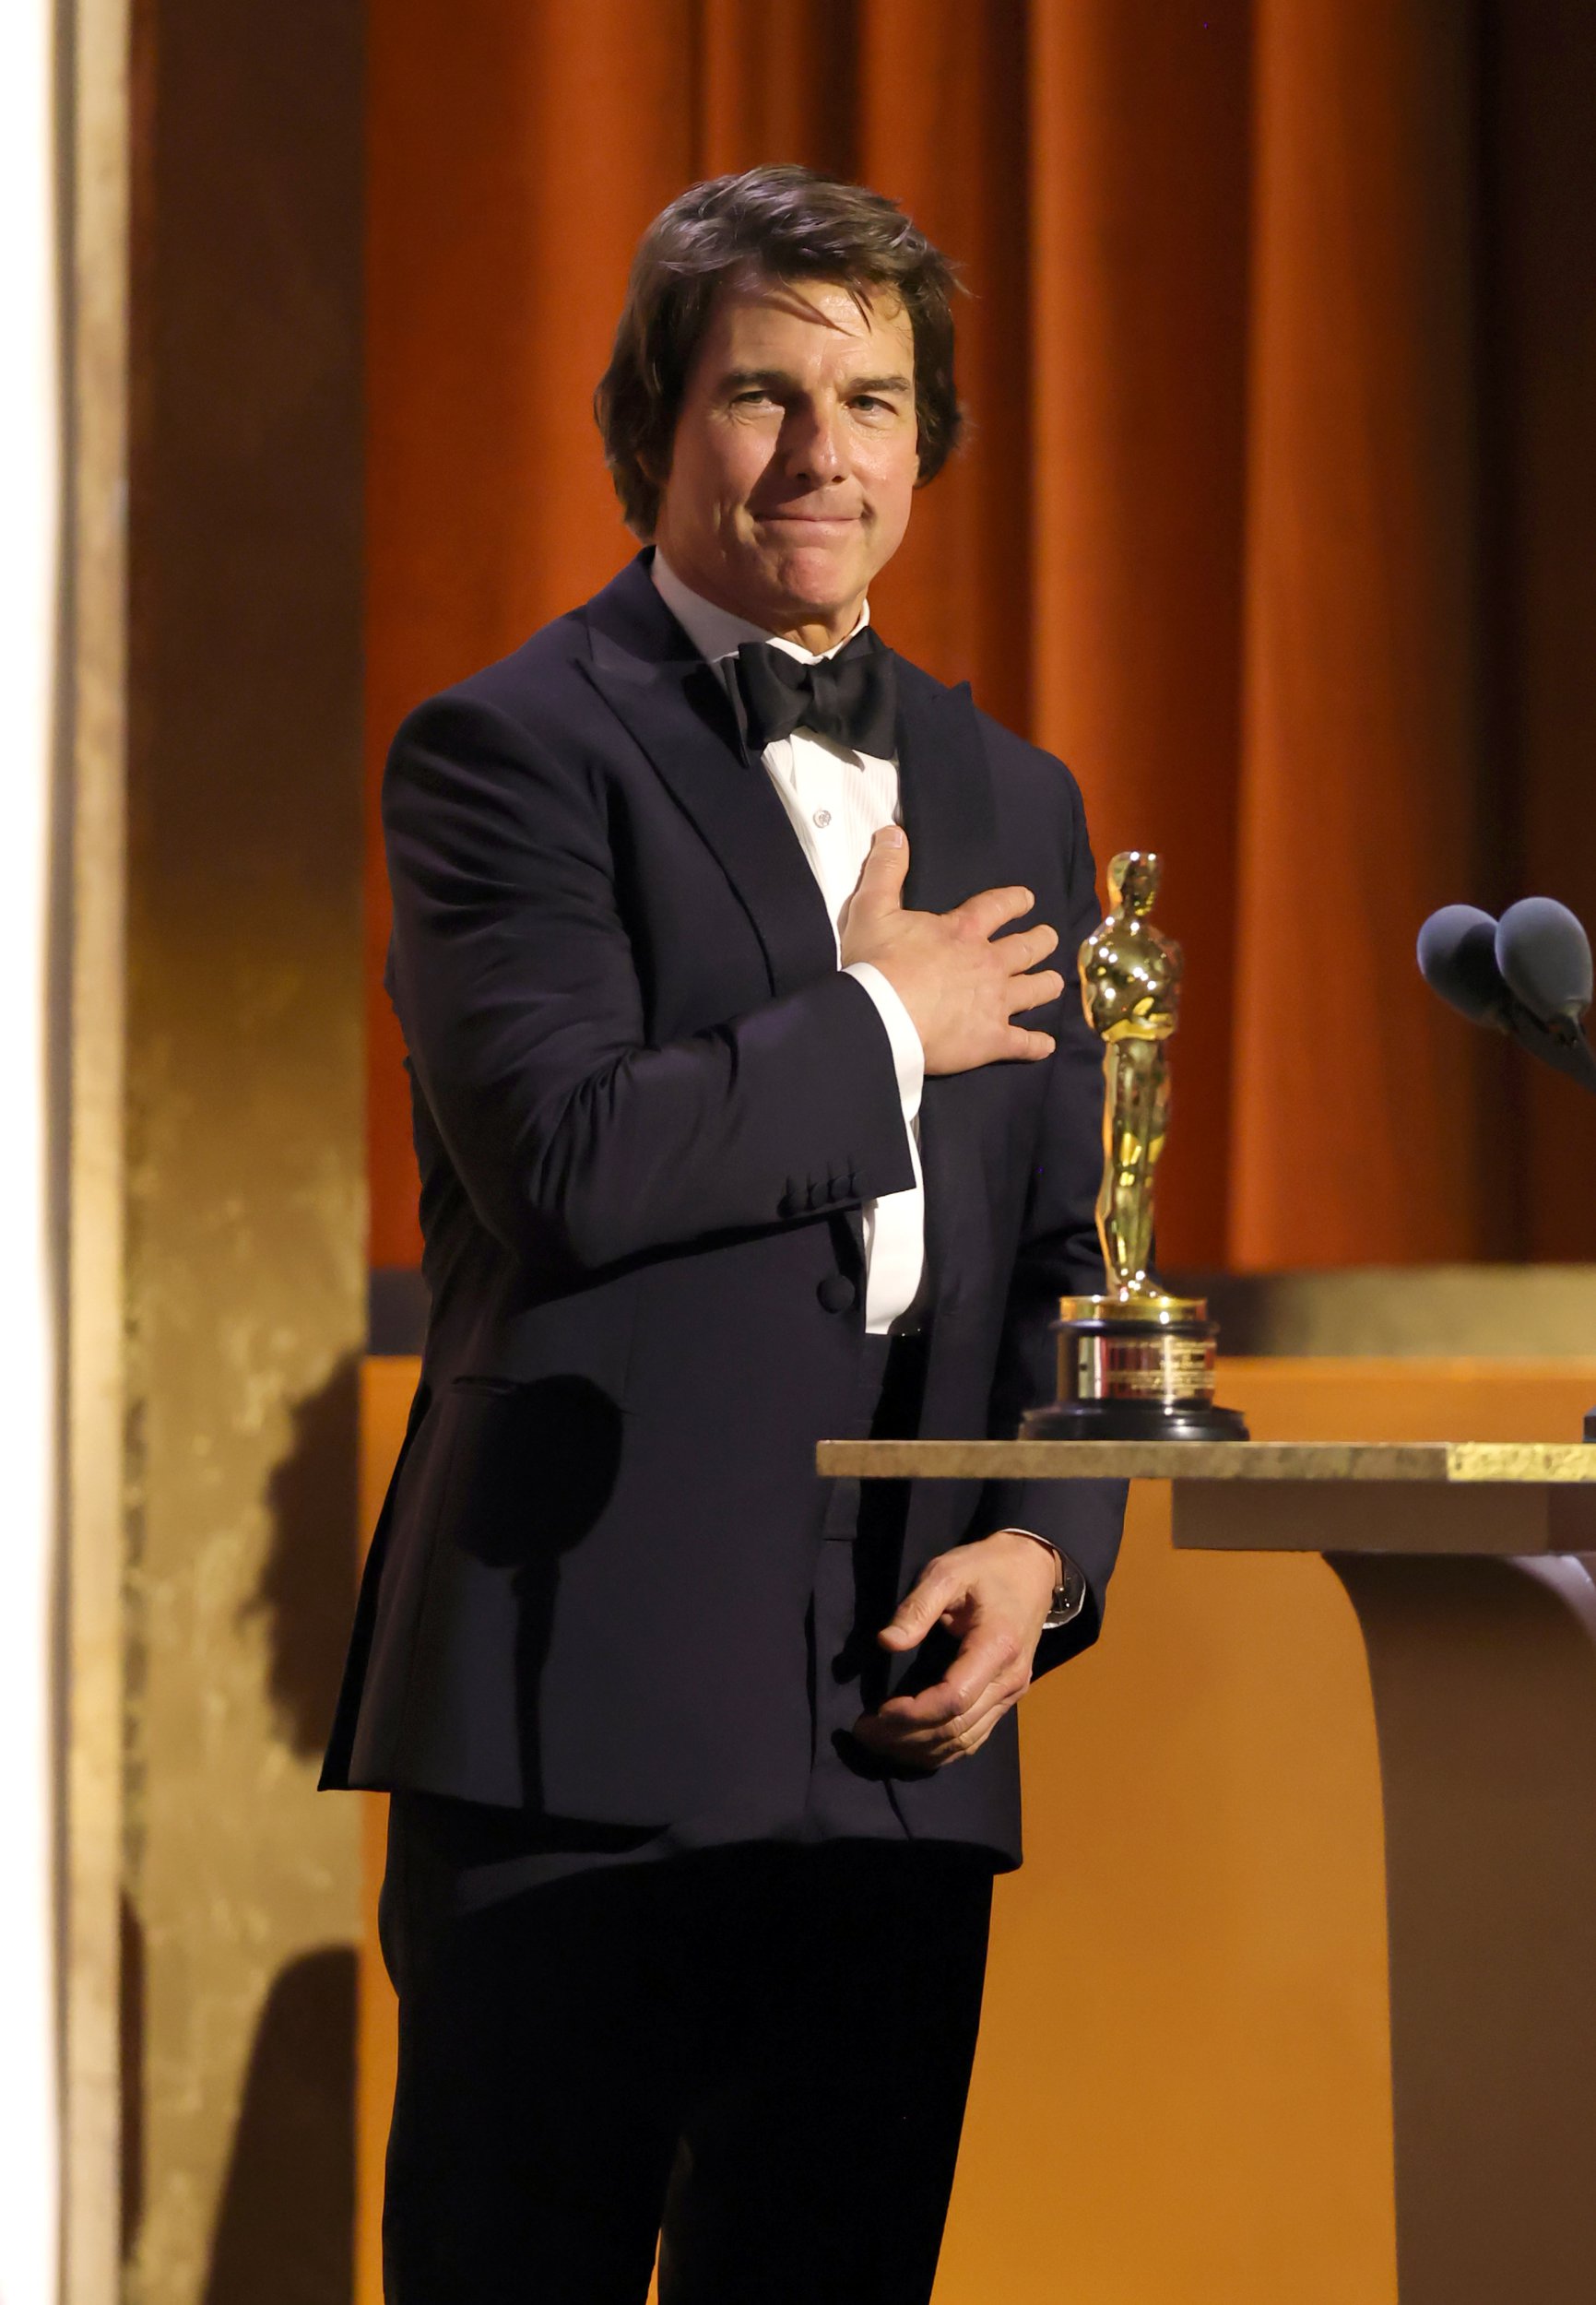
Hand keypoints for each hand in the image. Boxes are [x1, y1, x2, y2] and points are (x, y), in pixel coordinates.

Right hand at [839, 827, 1063, 1074]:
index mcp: (964, 931)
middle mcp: (989, 963)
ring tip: (1053, 982)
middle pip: (1027, 948)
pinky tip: (1045, 1046)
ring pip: (1035, 990)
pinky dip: (1037, 1045)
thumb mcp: (872, 908)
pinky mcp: (992, 1040)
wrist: (882, 1018)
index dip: (1015, 901)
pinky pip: (1024, 1044)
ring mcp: (995, 1003)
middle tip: (1049, 938)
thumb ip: (886, 869)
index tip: (1027, 899)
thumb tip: (894, 833)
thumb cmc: (876, 964)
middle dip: (1041, 941)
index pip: (999, 907)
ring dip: (1046, 984)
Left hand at [850, 1531, 1058, 1770]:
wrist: (1032, 1570)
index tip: (876, 1711)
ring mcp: (1012, 1693)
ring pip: (965, 1741)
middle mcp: (1009, 1680)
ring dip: (920, 1749)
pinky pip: (975, 1737)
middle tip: (863, 1731)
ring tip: (879, 1741)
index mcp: (996, 1647)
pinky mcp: (1007, 1698)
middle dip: (906, 1736)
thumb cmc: (986, 1568)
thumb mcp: (947, 1572)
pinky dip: (941, 1750)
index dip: (912, 1714)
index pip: (953, 1699)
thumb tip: (886, 1642)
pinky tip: (911, 1746)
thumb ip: (916, 1607)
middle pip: (956, 1728)